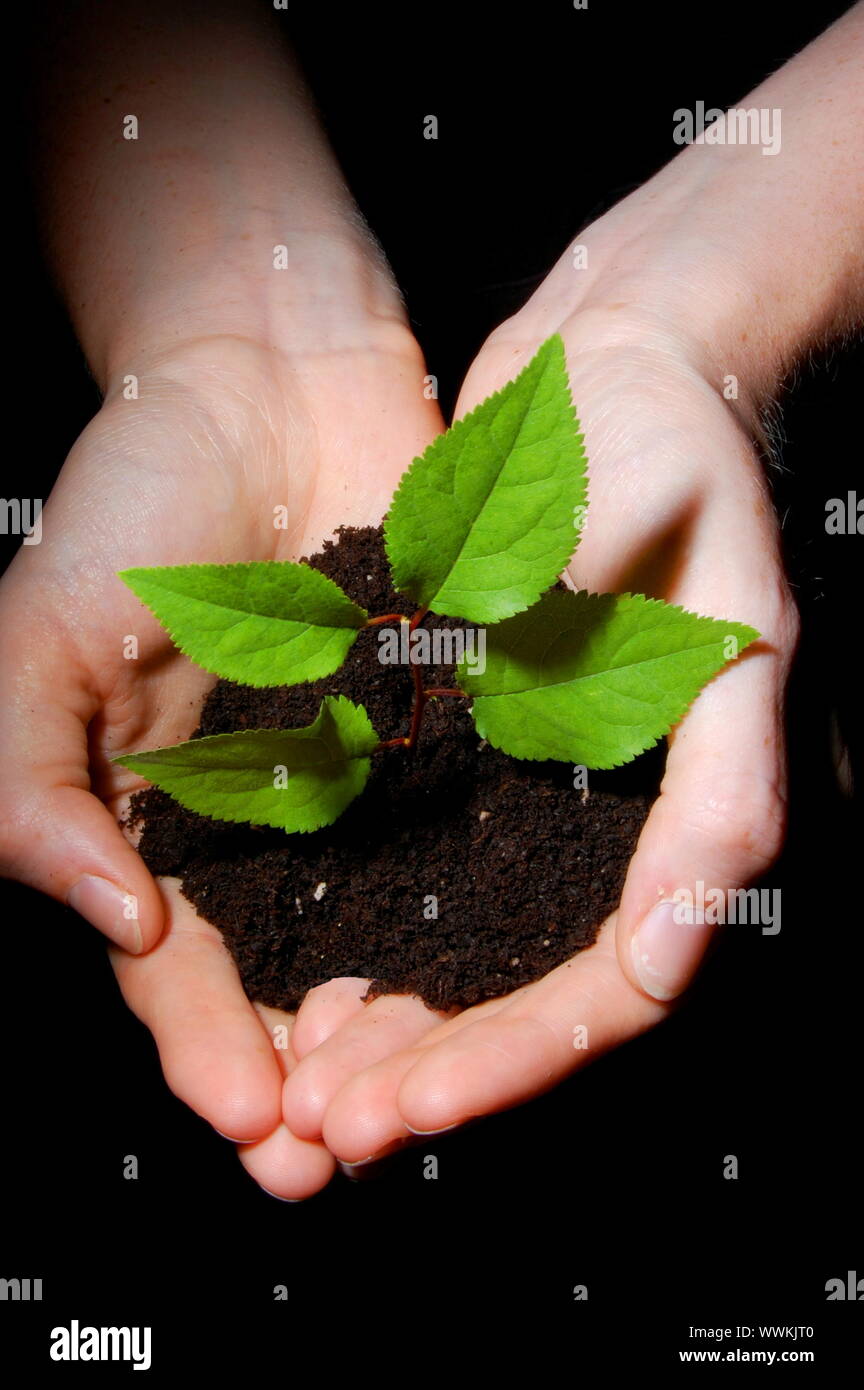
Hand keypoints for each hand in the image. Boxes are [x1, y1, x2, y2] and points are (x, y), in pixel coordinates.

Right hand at [0, 328, 443, 1197]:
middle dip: (308, 1073)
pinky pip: (459, 831)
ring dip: (395, 1018)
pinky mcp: (437, 723)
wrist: (265, 378)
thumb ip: (34, 783)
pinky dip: (474, 903)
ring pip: (379, 928)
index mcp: (153, 812)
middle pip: (284, 977)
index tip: (253, 1124)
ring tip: (423, 1095)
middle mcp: (259, 814)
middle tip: (345, 1155)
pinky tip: (503, 963)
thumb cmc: (133, 499)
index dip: (204, 1051)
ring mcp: (353, 775)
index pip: (175, 967)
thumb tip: (109, 920)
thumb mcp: (39, 639)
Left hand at [277, 300, 798, 1167]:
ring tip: (313, 1095)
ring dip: (421, 1033)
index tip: (436, 1086)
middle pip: (572, 984)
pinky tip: (319, 993)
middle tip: (343, 1127)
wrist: (625, 361)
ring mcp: (587, 787)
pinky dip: (400, 950)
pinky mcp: (521, 758)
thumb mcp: (627, 498)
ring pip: (513, 955)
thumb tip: (468, 705)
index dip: (546, 1031)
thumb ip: (568, 607)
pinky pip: (470, 889)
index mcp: (712, 754)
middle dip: (463, 1065)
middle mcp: (655, 796)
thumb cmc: (652, 413)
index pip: (650, 941)